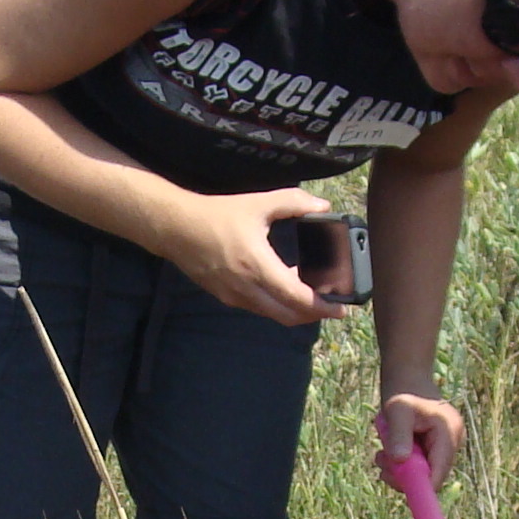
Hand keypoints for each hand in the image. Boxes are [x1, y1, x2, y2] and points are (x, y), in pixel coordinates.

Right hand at [156, 187, 336, 324]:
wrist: (176, 229)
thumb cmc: (217, 215)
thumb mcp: (258, 203)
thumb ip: (293, 202)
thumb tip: (323, 206)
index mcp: (257, 266)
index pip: (297, 298)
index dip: (323, 306)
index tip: (343, 307)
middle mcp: (246, 289)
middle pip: (288, 315)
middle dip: (314, 314)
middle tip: (333, 305)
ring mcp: (235, 297)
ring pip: (273, 315)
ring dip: (295, 310)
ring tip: (312, 296)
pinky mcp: (226, 298)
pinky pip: (259, 309)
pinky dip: (277, 305)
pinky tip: (283, 288)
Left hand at [373, 393, 462, 484]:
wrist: (408, 381)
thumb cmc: (403, 391)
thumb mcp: (397, 410)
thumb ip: (399, 435)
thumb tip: (400, 461)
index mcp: (448, 433)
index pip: (440, 472)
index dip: (422, 485)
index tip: (398, 486)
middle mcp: (451, 442)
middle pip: (431, 475)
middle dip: (404, 475)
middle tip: (382, 462)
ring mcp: (444, 446)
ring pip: (422, 472)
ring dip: (399, 469)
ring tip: (382, 454)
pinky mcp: (434, 448)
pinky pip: (418, 465)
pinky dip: (401, 463)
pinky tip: (388, 452)